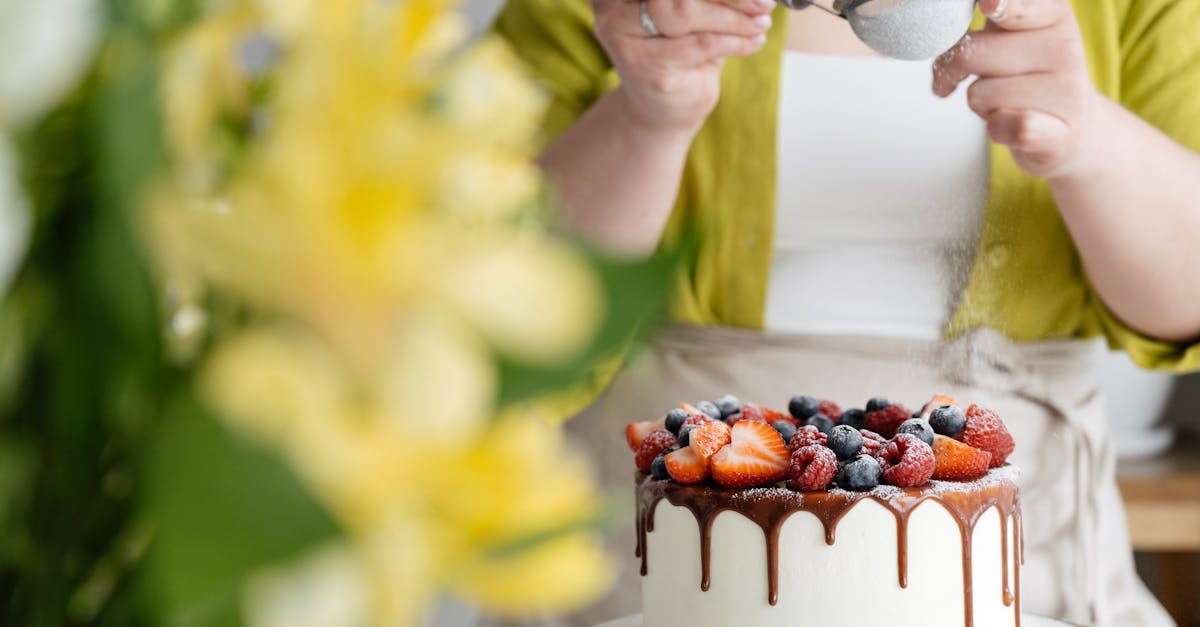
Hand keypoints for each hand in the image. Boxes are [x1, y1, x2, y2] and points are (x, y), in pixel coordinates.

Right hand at [592, 0, 774, 133]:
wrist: (662, 110)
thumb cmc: (679, 52)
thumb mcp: (693, 14)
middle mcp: (612, 11)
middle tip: (764, 3)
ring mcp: (624, 39)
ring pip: (685, 14)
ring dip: (734, 19)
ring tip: (761, 24)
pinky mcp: (645, 67)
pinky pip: (699, 45)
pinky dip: (734, 42)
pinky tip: (753, 42)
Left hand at [932, 0, 1100, 180]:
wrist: (1073, 127)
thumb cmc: (1031, 75)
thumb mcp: (1013, 33)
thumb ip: (992, 14)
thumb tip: (977, 3)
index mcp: (1053, 15)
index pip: (1018, 5)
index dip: (1001, 4)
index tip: (988, 4)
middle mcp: (1065, 47)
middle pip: (971, 54)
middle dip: (952, 71)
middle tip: (967, 77)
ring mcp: (1066, 91)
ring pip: (978, 95)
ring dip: (978, 103)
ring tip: (1002, 102)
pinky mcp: (1060, 135)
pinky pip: (1005, 127)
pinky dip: (994, 129)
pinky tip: (1008, 125)